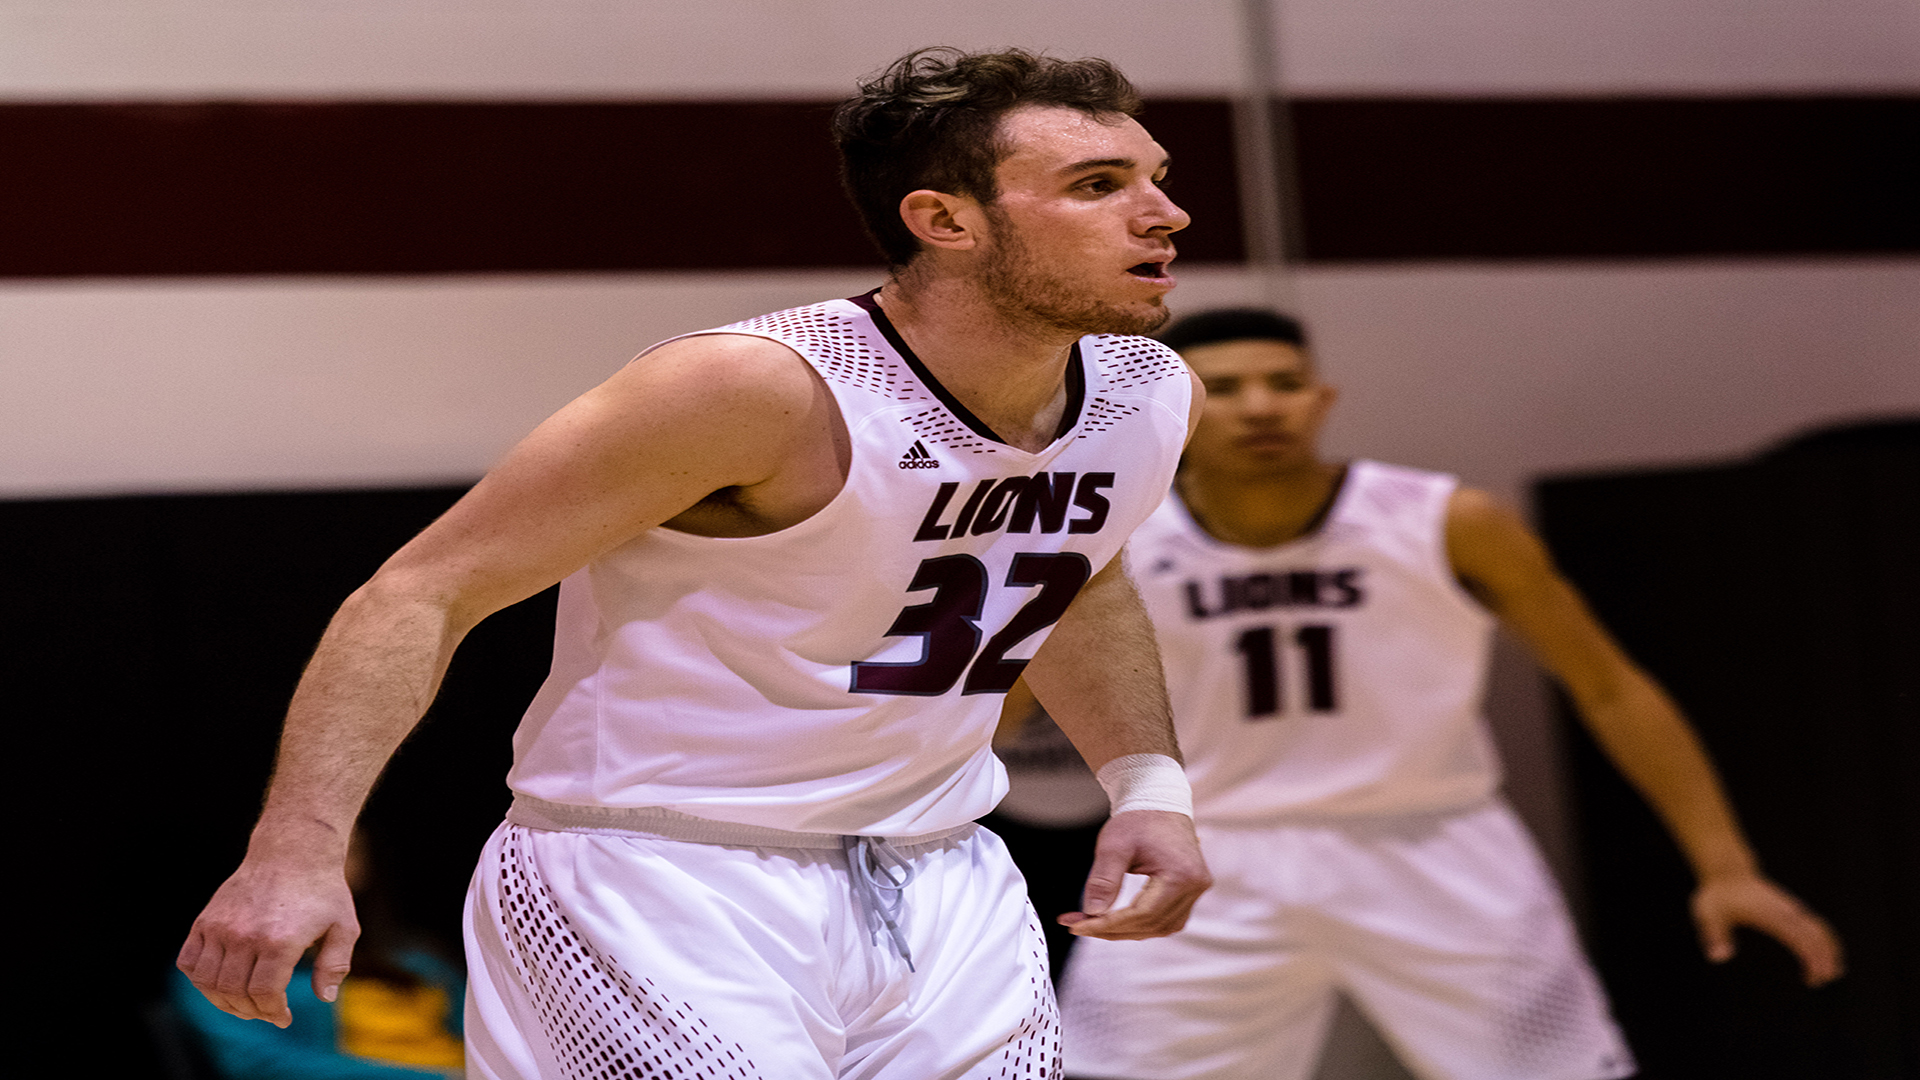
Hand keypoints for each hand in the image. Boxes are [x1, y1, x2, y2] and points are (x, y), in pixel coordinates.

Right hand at [177, 856, 359, 1026]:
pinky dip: (199, 980)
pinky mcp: (205, 920)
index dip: (272, 1013)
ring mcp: (220, 927)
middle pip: (234, 992)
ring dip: (223, 1001)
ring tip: (243, 1004)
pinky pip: (189, 961)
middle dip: (250, 1011)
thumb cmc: (322, 891)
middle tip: (265, 1012)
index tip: (282, 1018)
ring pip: (207, 982)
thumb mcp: (344, 926)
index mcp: (280, 940)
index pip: (263, 994)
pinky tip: (219, 983)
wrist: (292, 852)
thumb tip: (324, 997)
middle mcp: (245, 935)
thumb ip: (335, 965)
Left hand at [1059, 810, 1210, 939]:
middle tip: (1080, 925)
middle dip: (1112, 930)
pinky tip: (1119, 920)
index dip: (1108, 924)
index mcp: (1180, 874)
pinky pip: (1167, 919)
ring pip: (1161, 927)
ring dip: (1127, 931)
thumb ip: (1103, 880)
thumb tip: (1093, 913)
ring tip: (1096, 924)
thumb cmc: (1138, 819)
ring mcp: (1196, 890)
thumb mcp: (1114, 845)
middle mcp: (1195, 886)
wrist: (1158, 802)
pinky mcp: (1191, 891)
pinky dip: (1142, 924)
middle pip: (1151, 924)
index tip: (1079, 925)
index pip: (1142, 913)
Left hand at [1691, 872, 1842, 986]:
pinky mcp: (1792, 909)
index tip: (1815, 975)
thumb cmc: (1718, 896)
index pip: (1798, 936)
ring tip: (1830, 973)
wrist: (1729, 873)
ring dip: (1830, 949)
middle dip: (1825, 957)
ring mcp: (1791, 908)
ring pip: (1820, 928)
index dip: (1811, 956)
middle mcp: (1786, 910)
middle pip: (1816, 933)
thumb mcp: (1709, 914)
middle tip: (1821, 981)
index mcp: (1770, 914)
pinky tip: (1826, 956)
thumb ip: (1714, 935)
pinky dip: (1825, 940)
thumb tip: (1719, 958)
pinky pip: (1817, 924)